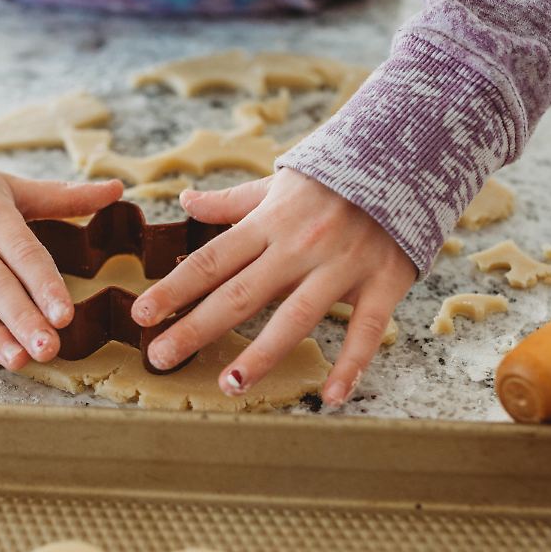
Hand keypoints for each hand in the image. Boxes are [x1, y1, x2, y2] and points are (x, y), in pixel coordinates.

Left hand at [131, 168, 415, 406]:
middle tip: (160, 358)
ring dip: (261, 354)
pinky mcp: (382, 281)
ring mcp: (341, 266)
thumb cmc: (336, 174)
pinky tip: (333, 397)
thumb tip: (184, 200)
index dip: (174, 288)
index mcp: (270, 222)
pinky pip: (365, 330)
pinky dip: (351, 364)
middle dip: (196, 328)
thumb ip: (232, 200)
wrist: (409, 153)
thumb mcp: (279, 181)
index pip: (211, 261)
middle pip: (239, 294)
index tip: (141, 315)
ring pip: (295, 317)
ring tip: (229, 385)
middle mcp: (299, 246)